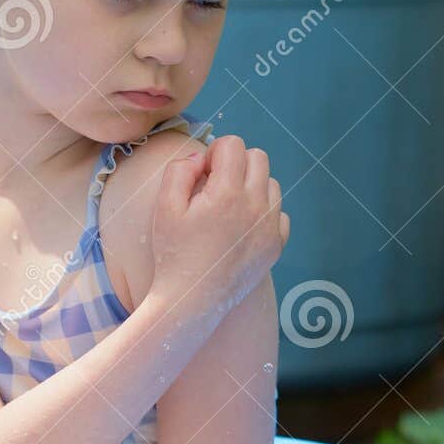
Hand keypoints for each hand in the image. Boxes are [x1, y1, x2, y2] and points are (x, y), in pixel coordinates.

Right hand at [149, 136, 287, 318]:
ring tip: (228, 207)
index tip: (203, 172)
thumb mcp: (164, 207)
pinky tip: (241, 227)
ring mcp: (270, 226)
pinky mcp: (276, 245)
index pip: (233, 145)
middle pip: (258, 157)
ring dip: (251, 186)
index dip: (214, 152)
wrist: (191, 299)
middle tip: (215, 185)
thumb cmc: (173, 253)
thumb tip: (200, 157)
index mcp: (227, 193)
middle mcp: (256, 205)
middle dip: (236, 163)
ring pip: (271, 184)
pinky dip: (263, 212)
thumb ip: (180, 171)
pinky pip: (280, 213)